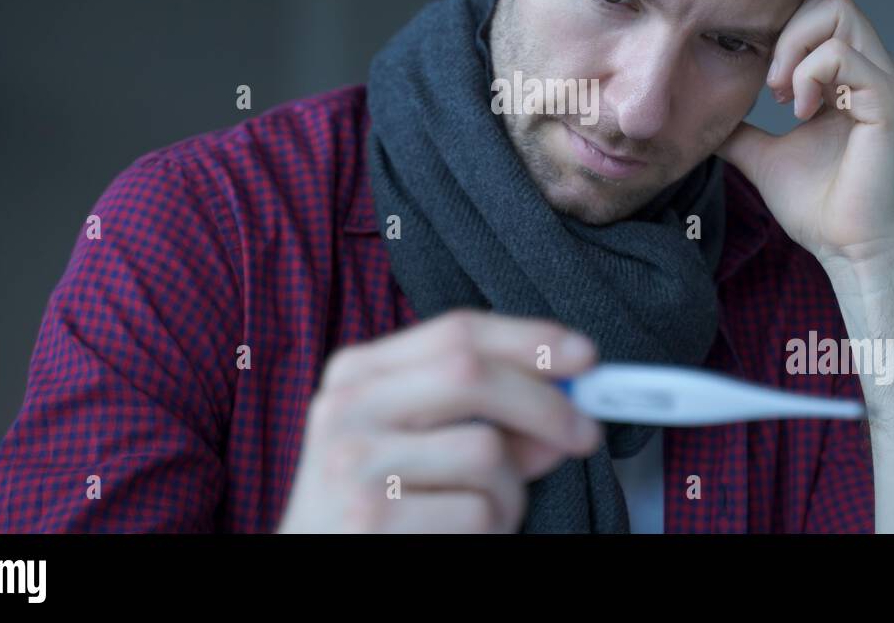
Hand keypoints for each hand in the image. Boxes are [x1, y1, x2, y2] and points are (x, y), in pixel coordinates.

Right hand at [277, 309, 603, 532]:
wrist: (308, 562)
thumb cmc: (372, 501)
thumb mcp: (417, 442)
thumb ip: (484, 417)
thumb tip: (566, 407)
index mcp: (358, 373)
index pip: (456, 330)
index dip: (529, 338)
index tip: (584, 355)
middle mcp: (347, 407)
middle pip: (473, 374)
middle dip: (546, 402)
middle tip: (585, 432)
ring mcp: (354, 464)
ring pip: (486, 451)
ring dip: (512, 491)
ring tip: (486, 511)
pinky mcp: (372, 519)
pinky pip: (478, 512)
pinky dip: (493, 529)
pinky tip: (462, 537)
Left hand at [715, 0, 893, 266]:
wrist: (851, 249)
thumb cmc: (820, 207)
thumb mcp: (763, 156)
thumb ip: (739, 129)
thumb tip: (699, 116)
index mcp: (849, 76)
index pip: (817, 13)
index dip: (780, 32)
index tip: (763, 83)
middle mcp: (872, 69)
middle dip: (785, 32)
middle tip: (770, 84)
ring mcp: (883, 80)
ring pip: (839, 12)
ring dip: (795, 48)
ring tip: (782, 95)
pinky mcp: (888, 99)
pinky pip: (843, 55)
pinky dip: (810, 75)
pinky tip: (800, 112)